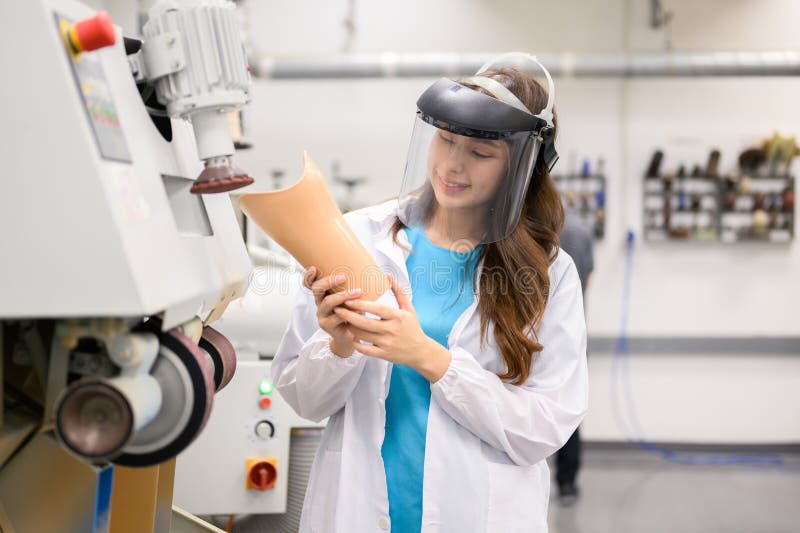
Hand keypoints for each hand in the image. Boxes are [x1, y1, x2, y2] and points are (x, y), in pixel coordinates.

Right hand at [303, 266, 360, 357]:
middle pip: (317, 289)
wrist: (350, 335)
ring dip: (343, 296)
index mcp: (323, 294)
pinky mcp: (327, 325)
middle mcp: (319, 303)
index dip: (309, 275)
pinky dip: (348, 312)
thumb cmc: (353, 312)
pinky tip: (358, 309)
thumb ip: (360, 286)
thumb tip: (385, 275)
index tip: (315, 268)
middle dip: (329, 281)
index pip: (310, 283)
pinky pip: (336, 317)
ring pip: (328, 302)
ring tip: (357, 292)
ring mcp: (322, 315)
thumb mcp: (353, 297)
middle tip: (343, 277)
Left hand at [333, 275, 451, 381]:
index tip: (348, 299)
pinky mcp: (384, 355)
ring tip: (341, 320)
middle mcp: (391, 330)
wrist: (420, 351)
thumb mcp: (408, 308)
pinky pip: (365, 350)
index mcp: (397, 317)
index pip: (377, 309)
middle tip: (337, 308)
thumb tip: (388, 275)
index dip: (361, 304)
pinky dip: (356, 343)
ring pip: (363, 336)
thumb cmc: (412, 327)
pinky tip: (350, 336)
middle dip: (349, 315)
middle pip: (365, 323)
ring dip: (350, 327)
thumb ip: (398, 292)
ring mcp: (387, 343)